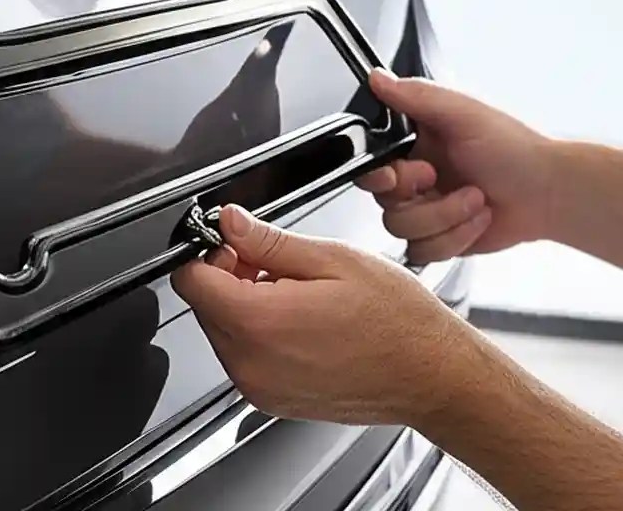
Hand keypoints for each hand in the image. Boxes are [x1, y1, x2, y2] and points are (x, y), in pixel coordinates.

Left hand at [172, 205, 487, 425]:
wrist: (432, 376)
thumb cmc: (397, 322)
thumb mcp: (333, 259)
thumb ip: (267, 240)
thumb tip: (229, 222)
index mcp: (259, 323)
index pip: (190, 280)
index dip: (210, 253)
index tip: (237, 244)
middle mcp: (250, 363)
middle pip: (204, 306)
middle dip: (231, 279)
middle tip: (278, 266)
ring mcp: (258, 388)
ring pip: (222, 331)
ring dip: (246, 307)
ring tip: (299, 297)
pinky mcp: (270, 401)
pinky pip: (243, 357)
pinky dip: (260, 336)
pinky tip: (302, 324)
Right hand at [357, 70, 556, 262]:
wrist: (550, 194)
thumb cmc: (516, 150)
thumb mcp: (463, 113)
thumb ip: (415, 96)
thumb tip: (377, 78)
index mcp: (416, 144)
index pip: (371, 165)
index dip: (378, 176)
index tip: (397, 176)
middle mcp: (417, 178)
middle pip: (384, 201)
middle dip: (420, 198)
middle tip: (441, 180)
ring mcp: (428, 210)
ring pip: (402, 229)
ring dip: (444, 217)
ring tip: (475, 200)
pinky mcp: (440, 237)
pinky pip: (422, 250)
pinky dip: (453, 238)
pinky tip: (477, 220)